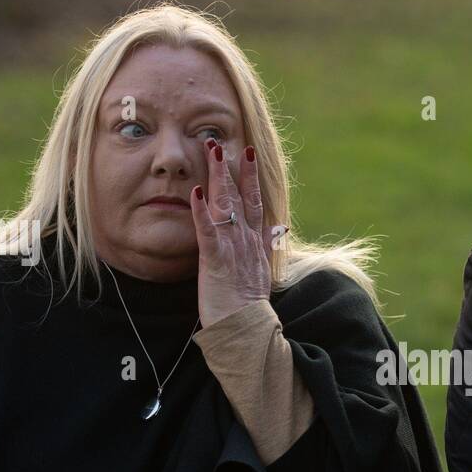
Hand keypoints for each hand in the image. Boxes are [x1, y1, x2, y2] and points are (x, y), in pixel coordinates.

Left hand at [191, 140, 274, 327]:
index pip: (254, 203)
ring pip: (226, 206)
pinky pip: (208, 232)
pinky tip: (194, 193)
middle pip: (242, 197)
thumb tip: (276, 231)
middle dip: (234, 168)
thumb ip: (264, 249)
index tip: (248, 154)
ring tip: (212, 152)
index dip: (251, 178)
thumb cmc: (247, 308)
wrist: (247, 330)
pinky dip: (201, 212)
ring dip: (219, 178)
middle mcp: (246, 241)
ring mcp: (232, 249)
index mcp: (255, 244)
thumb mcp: (260, 273)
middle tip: (222, 141)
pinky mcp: (216, 261)